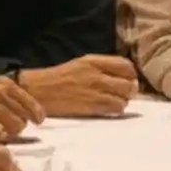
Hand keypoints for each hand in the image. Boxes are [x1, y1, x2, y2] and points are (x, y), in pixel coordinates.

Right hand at [0, 75, 45, 137]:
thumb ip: (16, 101)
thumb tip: (38, 115)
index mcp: (7, 83)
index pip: (31, 101)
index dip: (38, 113)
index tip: (39, 121)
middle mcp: (2, 89)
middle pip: (26, 113)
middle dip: (23, 122)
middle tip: (17, 127)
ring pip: (18, 124)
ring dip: (14, 130)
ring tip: (4, 129)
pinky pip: (5, 130)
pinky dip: (3, 134)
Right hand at [19, 54, 138, 116]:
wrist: (39, 90)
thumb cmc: (59, 78)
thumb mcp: (81, 64)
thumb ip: (101, 67)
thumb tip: (124, 77)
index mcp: (94, 61)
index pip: (126, 65)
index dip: (131, 75)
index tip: (128, 80)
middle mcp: (96, 74)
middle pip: (129, 83)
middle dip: (129, 90)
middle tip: (122, 94)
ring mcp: (94, 90)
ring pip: (124, 98)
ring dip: (122, 101)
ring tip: (113, 102)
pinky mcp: (91, 105)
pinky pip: (114, 108)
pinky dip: (115, 110)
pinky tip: (107, 109)